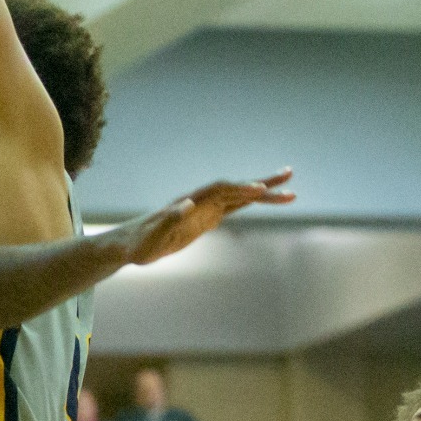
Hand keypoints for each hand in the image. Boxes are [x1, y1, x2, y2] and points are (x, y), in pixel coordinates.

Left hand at [116, 169, 294, 265]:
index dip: (240, 187)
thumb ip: (169, 219)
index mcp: (190, 202)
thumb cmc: (140, 242)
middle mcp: (201, 201)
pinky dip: (251, 203)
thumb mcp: (153, 235)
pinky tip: (265, 200)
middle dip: (263, 183)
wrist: (130, 245)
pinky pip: (234, 209)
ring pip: (240, 197)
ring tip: (290, 191)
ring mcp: (205, 209)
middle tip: (289, 175)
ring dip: (264, 193)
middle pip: (236, 188)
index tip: (260, 189)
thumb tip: (187, 203)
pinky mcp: (206, 219)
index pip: (220, 189)